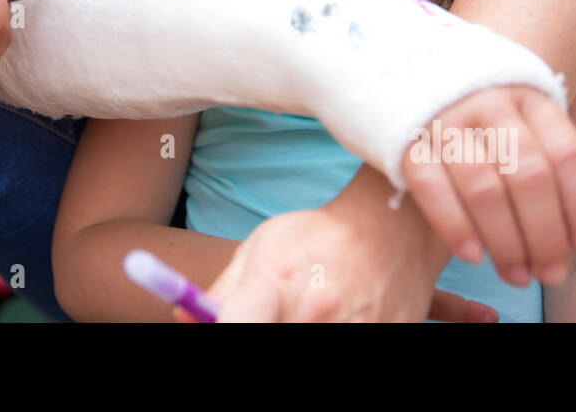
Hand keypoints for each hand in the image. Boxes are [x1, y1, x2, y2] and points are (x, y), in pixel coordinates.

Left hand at [181, 194, 494, 321]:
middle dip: (258, 329)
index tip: (218, 326)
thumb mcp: (264, 245)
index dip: (221, 329)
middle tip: (268, 314)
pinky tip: (335, 318)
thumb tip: (183, 316)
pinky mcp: (384, 338)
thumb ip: (223, 288)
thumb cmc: (320, 236)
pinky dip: (326, 332)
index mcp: (278, 281)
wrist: (393, 230)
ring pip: (306, 343)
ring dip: (293, 329)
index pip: (234, 324)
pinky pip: (345, 345)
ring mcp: (353, 330)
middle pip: (264, 336)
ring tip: (303, 313)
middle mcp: (315, 313)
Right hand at [402, 85, 575, 288]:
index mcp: (528, 99)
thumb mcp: (531, 121)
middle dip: (546, 234)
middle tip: (554, 274)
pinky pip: (431, 187)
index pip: (565, 154)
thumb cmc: (491, 120)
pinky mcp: (409, 142)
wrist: (419, 81)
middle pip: (528, 175)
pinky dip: (454, 225)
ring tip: (518, 276)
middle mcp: (488, 105)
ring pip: (484, 188)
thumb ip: (560, 151)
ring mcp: (446, 121)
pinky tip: (474, 256)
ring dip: (506, 241)